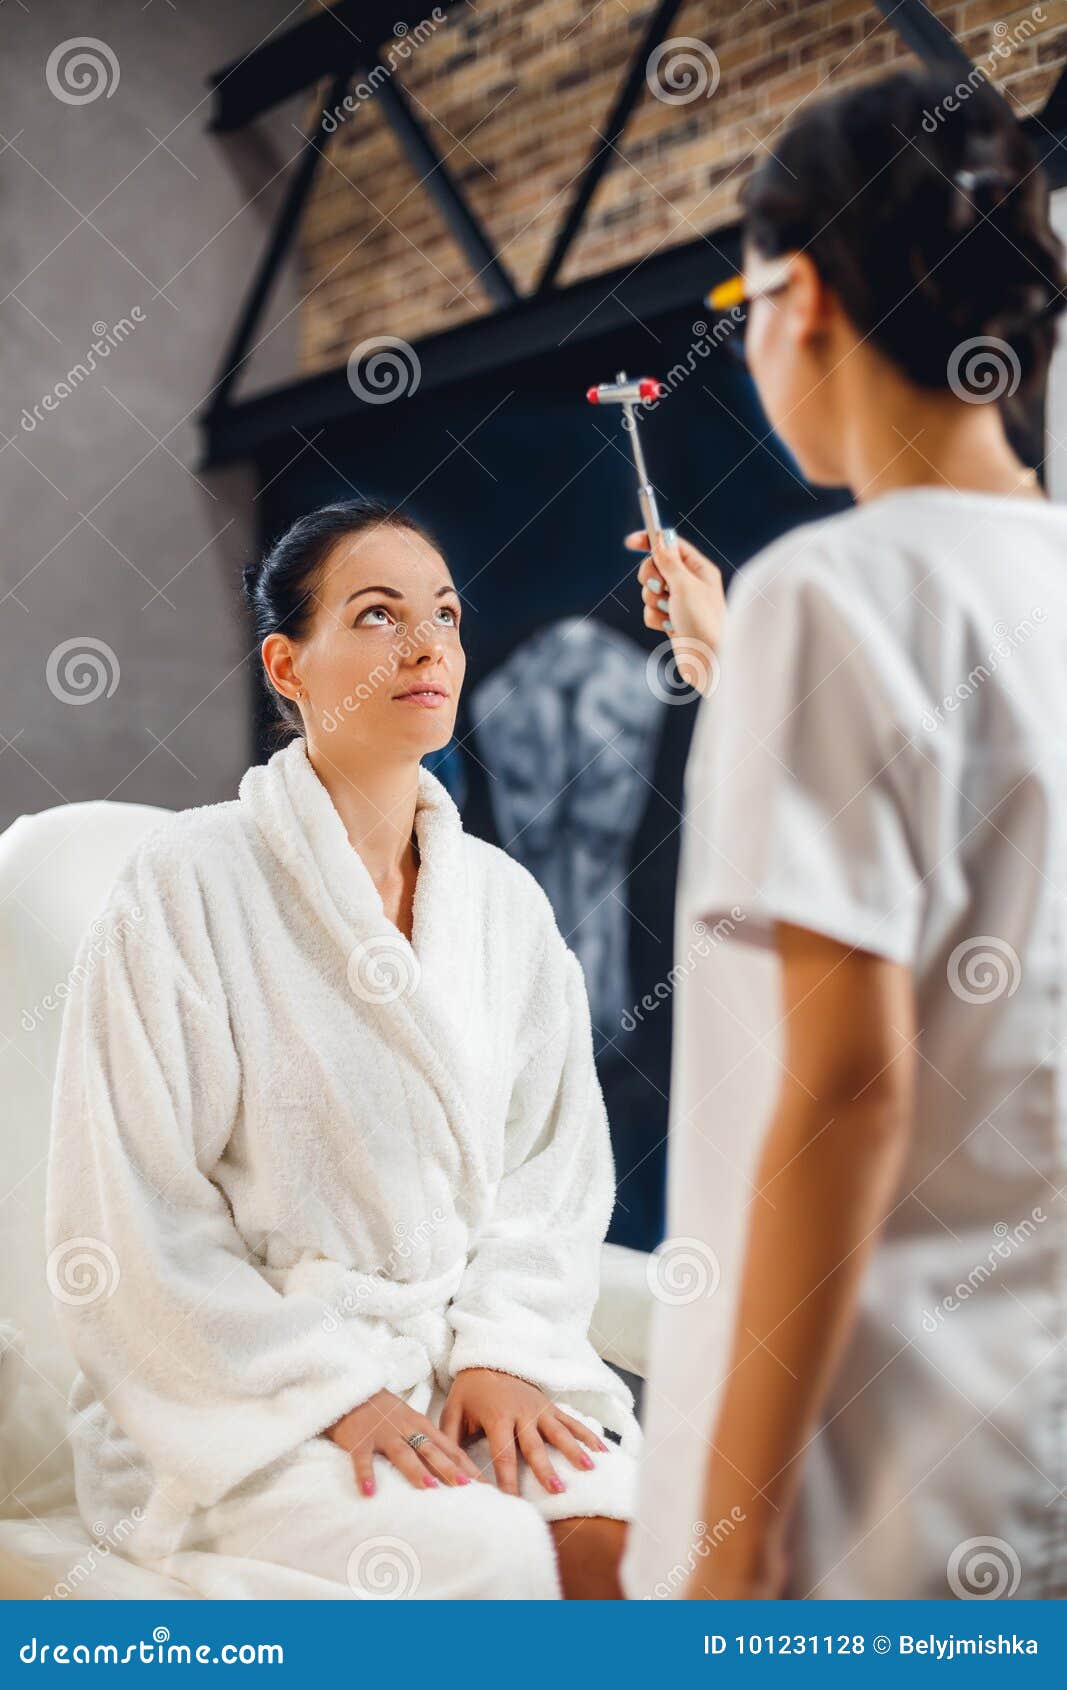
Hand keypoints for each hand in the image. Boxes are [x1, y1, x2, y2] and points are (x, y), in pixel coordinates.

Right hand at [324, 1388, 484, 1496]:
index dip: (469, 1467)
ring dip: (416, 1470)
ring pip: (403, 1453)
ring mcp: (383, 1433)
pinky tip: (369, 1492)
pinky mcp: (360, 1439)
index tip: (486, 1487)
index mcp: (422, 1427)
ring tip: (429, 1488)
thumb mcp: (411, 1424)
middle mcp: (407, 1429)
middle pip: (432, 1451)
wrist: (354, 1389)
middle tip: (468, 1488)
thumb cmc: (385, 1413)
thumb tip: (453, 1473)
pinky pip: (362, 1459)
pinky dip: (366, 1474)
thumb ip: (429, 1445)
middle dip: (450, 1469)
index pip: (451, 1449)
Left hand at [440, 1367, 608, 1496]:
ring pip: (559, 1431)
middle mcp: (521, 1412)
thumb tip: (451, 1471)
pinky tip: (603, 1451)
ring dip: (574, 1450)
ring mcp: (539, 1408)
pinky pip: (571, 1421)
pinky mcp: (550, 1406)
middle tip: (557, 1489)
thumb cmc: (469, 1391)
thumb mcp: (453, 1412)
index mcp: (496, 1416)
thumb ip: (451, 1440)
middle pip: (535, 1444)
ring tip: (588, 1469)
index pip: (502, 1453)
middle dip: (545, 1468)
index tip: (513, 1502)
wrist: (487, 1358)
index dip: (507, 1478)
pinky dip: (588, 1435)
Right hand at [625, 527, 725, 694]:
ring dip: (654, 602)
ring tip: (671, 613)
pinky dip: (656, 619)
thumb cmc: (703, 621)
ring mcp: (679, 603)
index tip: (630, 542)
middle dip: (651, 578)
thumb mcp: (685, 586)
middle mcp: (690, 583)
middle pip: (656, 567)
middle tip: (661, 588)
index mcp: (699, 569)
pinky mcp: (671, 621)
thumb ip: (669, 562)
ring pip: (650, 591)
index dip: (651, 541)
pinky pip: (651, 612)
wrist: (708, 661)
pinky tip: (670, 628)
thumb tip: (660, 539)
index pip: (671, 545)